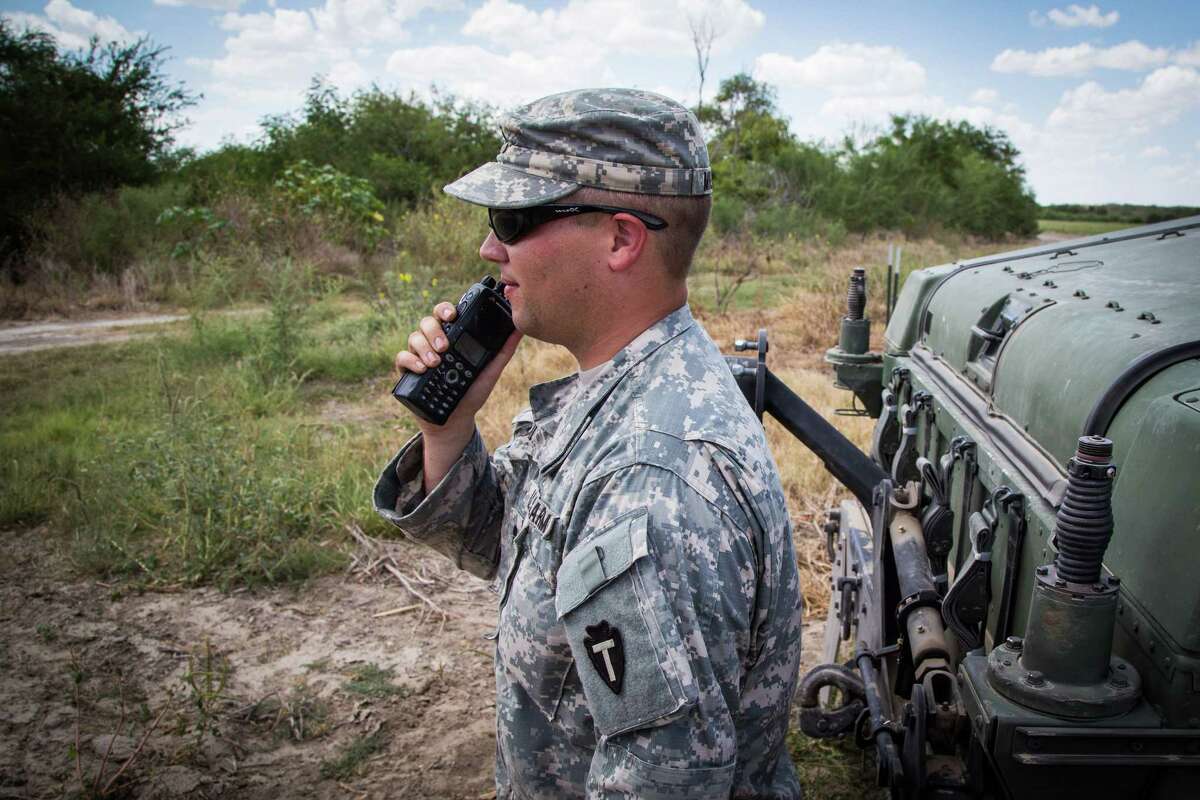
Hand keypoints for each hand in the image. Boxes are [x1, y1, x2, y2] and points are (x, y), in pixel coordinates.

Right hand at [394, 301, 522, 441]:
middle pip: (427, 322)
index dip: (446, 309)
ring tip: (436, 362)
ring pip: (414, 337)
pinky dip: (411, 361)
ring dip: (424, 347)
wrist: (456, 420)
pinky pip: (402, 357)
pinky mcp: (407, 370)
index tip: (453, 315)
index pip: (445, 314)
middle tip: (445, 346)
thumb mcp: (490, 371)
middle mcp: (434, 342)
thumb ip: (504, 350)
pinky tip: (422, 369)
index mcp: (452, 337)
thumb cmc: (472, 393)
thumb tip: (519, 329)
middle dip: (435, 330)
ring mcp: (420, 355)